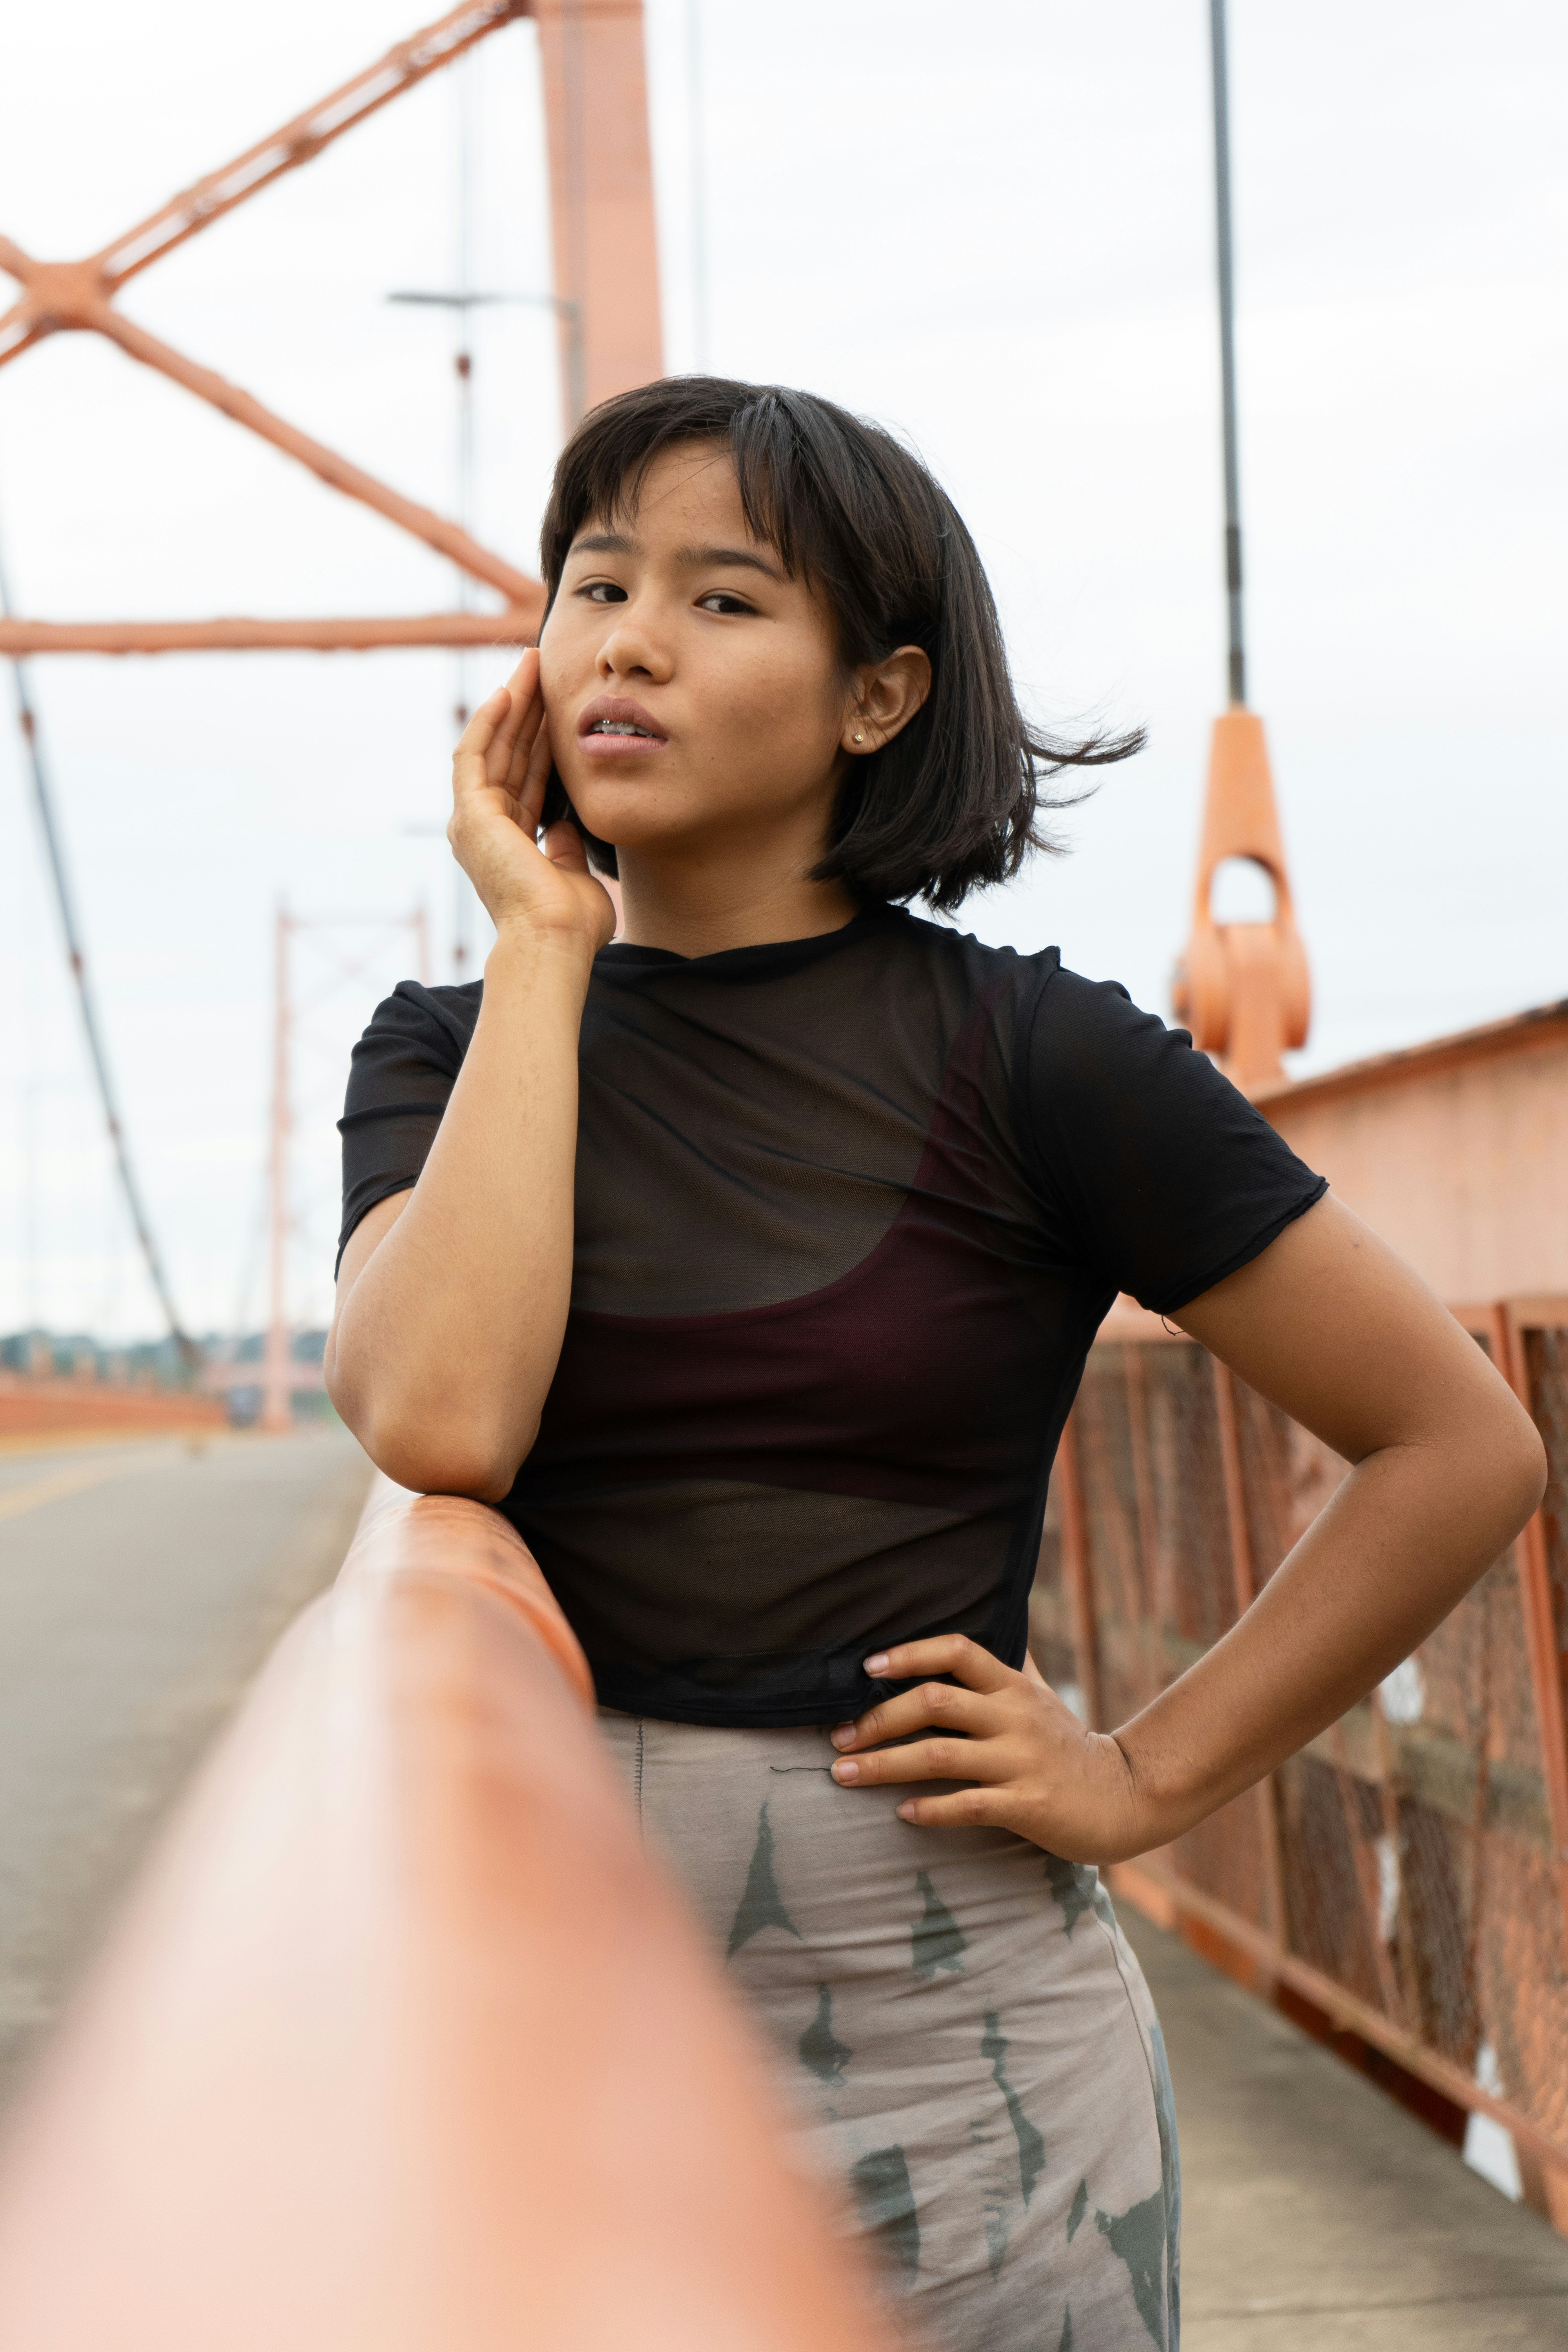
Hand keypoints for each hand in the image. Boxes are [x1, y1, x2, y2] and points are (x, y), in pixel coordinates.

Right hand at [448, 649, 615, 952]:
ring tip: (530, 664)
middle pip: (509, 754)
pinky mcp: (470, 814)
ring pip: (493, 747)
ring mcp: (474, 821)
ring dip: (511, 703)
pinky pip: (475, 755)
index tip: (561, 707)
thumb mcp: (573, 873)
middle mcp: (486, 829)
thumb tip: (567, 825)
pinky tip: (506, 691)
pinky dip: (489, 722)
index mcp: (512, 842)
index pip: (529, 777)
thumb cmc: (571, 922)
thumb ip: (565, 846)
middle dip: (527, 710)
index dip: (543, 740)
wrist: (554, 940)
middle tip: (543, 669)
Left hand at [827, 1637, 1146, 1862]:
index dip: (910, 1653)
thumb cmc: (1070, 1746)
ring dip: (884, 1766)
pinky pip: (968, 1805)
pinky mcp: (1029, 1805)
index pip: (958, 1650)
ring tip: (844, 1776)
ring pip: (940, 1756)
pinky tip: (902, 1813)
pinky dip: (929, 1809)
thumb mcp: (1043, 1696)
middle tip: (838, 1739)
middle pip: (934, 1702)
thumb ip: (1014, 1664)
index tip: (867, 1668)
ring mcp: (1022, 1760)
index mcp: (1014, 1686)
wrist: (1126, 1797)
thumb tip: (995, 1618)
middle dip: (878, 1719)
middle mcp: (1015, 1717)